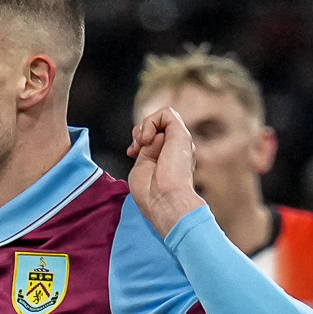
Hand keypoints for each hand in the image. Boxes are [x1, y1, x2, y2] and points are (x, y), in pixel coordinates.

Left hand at [126, 106, 202, 236]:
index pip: (153, 135)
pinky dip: (151, 121)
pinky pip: (166, 113)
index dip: (138, 138)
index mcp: (169, 157)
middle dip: (140, 131)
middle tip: (135, 148)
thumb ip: (145, 150)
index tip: (131, 152)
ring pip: (163, 117)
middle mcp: (177, 147)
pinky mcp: (181, 134)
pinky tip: (147, 139)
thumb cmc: (151, 193)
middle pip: (158, 125)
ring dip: (145, 126)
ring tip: (142, 143)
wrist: (165, 200)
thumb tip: (149, 137)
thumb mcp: (142, 167)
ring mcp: (180, 140)